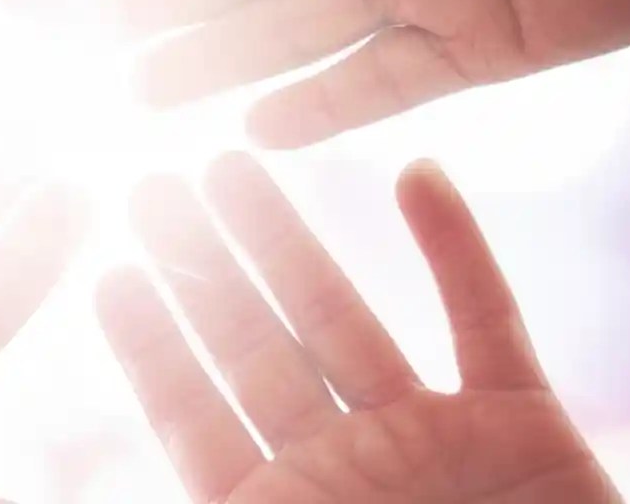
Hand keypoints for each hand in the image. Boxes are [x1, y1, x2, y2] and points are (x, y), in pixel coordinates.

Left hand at [99, 154, 618, 502]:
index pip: (195, 418)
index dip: (150, 348)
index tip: (109, 272)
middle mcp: (346, 469)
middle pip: (255, 350)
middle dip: (200, 270)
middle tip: (149, 190)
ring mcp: (430, 442)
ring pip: (344, 318)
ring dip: (289, 241)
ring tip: (232, 161)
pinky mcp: (520, 428)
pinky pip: (484, 321)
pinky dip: (455, 247)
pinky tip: (414, 174)